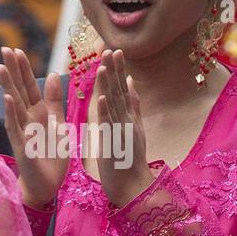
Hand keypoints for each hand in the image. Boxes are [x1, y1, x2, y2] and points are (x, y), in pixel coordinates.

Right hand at [0, 46, 67, 207]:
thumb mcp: (57, 123)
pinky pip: (16, 127)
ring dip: (7, 86)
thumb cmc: (50, 157)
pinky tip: (7, 98)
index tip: (17, 49)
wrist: (46, 186)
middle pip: (19, 90)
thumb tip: (52, 74)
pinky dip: (11, 113)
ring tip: (0, 67)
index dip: (24, 69)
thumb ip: (54, 101)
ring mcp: (22, 132)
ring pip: (14, 105)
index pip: (29, 86)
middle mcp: (26, 120)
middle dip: (12, 70)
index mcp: (37, 114)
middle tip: (4, 49)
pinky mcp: (22, 146)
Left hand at [94, 49, 153, 206]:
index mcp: (128, 117)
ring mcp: (122, 132)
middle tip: (110, 48)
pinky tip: (102, 97)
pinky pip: (110, 126)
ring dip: (109, 85)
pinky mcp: (115, 144)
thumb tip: (131, 82)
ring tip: (103, 65)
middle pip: (119, 91)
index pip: (122, 88)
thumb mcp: (134, 128)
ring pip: (115, 104)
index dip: (118, 69)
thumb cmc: (129, 160)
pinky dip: (106, 111)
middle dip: (114, 69)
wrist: (133, 187)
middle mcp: (127, 121)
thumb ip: (134, 105)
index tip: (114, 51)